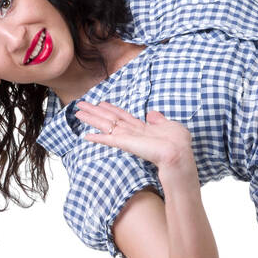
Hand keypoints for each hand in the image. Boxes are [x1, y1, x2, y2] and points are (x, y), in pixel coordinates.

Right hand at [74, 102, 195, 176]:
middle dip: (95, 112)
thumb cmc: (178, 143)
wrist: (179, 154)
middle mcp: (132, 133)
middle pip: (110, 119)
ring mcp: (128, 138)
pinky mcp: (126, 144)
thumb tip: (151, 113)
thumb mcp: (170, 125)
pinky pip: (108, 140)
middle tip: (81, 105)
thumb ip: (159, 119)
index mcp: (142, 128)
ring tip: (78, 112)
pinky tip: (86, 136)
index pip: (123, 116)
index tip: (101, 103)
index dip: (111, 109)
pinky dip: (97, 138)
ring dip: (92, 118)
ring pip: (106, 125)